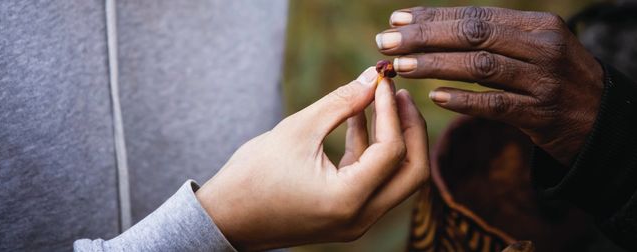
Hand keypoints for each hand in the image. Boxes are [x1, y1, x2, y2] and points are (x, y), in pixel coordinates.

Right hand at [196, 68, 428, 250]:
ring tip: (379, 98)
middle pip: (412, 172)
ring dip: (393, 139)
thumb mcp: (298, 130)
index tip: (382, 82)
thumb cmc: (253, 175)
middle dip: (411, 130)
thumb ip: (341, 102)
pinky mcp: (346, 216)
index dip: (391, 111)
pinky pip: (373, 182)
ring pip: (396, 178)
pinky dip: (371, 152)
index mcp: (348, 199)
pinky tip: (357, 119)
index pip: (392, 150)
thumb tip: (373, 77)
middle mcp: (360, 218)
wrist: (225, 217)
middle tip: (399, 95)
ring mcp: (355, 221)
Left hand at [377, 6, 603, 164]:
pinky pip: (496, 106)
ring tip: (400, 65)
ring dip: (435, 65)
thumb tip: (434, 28)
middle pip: (474, 36)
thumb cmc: (556, 81)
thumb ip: (495, 38)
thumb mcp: (536, 48)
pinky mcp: (541, 116)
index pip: (477, 15)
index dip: (434, 17)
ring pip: (480, 68)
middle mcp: (544, 48)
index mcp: (539, 25)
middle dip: (425, 37)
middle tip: (386, 41)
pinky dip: (464, 100)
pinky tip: (435, 97)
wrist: (607, 123)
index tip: (396, 19)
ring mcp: (544, 82)